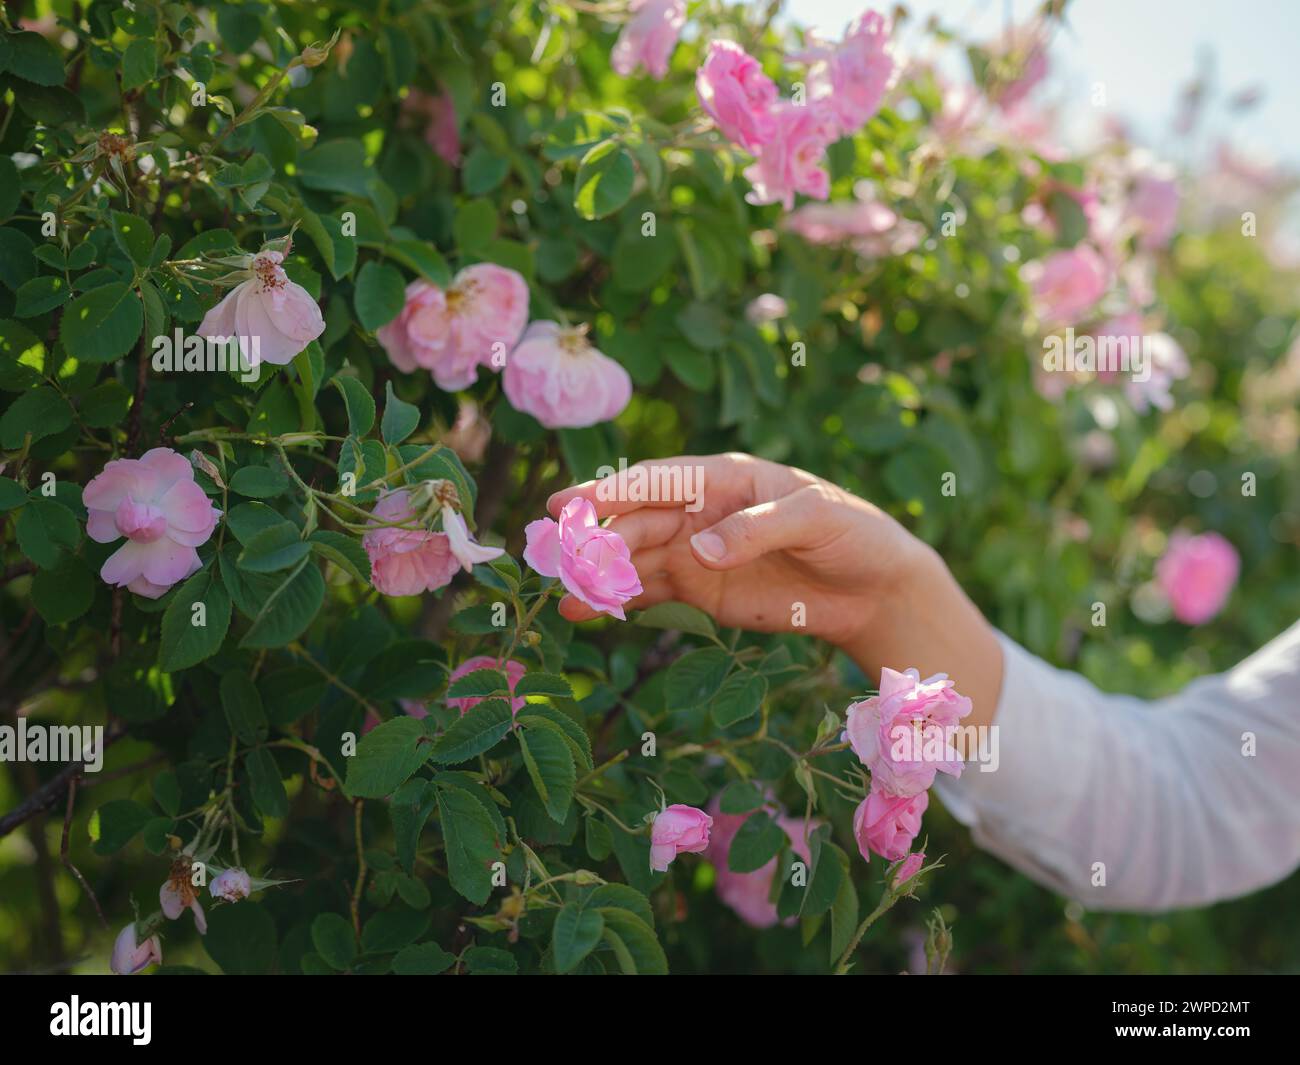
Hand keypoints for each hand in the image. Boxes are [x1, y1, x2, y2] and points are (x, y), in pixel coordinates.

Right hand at [546, 452, 1003, 725]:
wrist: (873, 587)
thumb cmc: (851, 534)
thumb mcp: (816, 519)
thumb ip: (758, 529)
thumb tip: (699, 549)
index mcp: (724, 479)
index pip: (658, 481)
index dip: (611, 491)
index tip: (568, 503)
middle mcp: (699, 511)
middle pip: (634, 523)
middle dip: (594, 539)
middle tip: (556, 561)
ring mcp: (695, 552)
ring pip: (632, 559)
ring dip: (595, 574)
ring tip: (560, 594)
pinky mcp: (700, 590)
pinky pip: (648, 592)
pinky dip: (615, 602)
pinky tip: (581, 614)